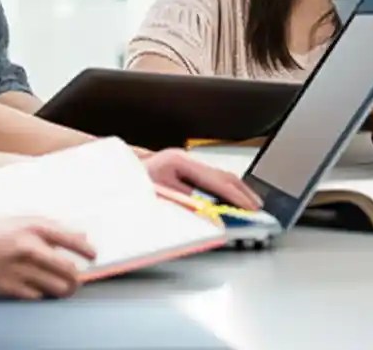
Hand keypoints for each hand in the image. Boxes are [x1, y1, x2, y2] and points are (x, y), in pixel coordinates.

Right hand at [0, 219, 95, 299]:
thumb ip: (47, 228)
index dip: (86, 249)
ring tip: (66, 287)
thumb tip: (78, 235)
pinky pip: (37, 295)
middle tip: (78, 277)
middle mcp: (29, 247)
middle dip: (77, 276)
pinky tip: (39, 288)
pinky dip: (41, 293)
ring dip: (64, 288)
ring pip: (56, 286)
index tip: (93, 255)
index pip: (70, 239)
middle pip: (68, 269)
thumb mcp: (19, 220)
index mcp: (32, 226)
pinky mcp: (8, 286)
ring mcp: (19, 269)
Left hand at [142, 148, 261, 209]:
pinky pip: (210, 180)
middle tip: (258, 209)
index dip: (236, 196)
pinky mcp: (183, 170)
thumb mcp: (158, 196)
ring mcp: (185, 163)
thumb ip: (186, 203)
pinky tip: (231, 200)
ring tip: (251, 205)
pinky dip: (224, 190)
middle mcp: (184, 160)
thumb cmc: (130, 184)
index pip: (216, 180)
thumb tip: (210, 212)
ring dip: (236, 192)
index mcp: (179, 162)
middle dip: (242, 193)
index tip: (250, 209)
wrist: (114, 174)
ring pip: (219, 176)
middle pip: (223, 175)